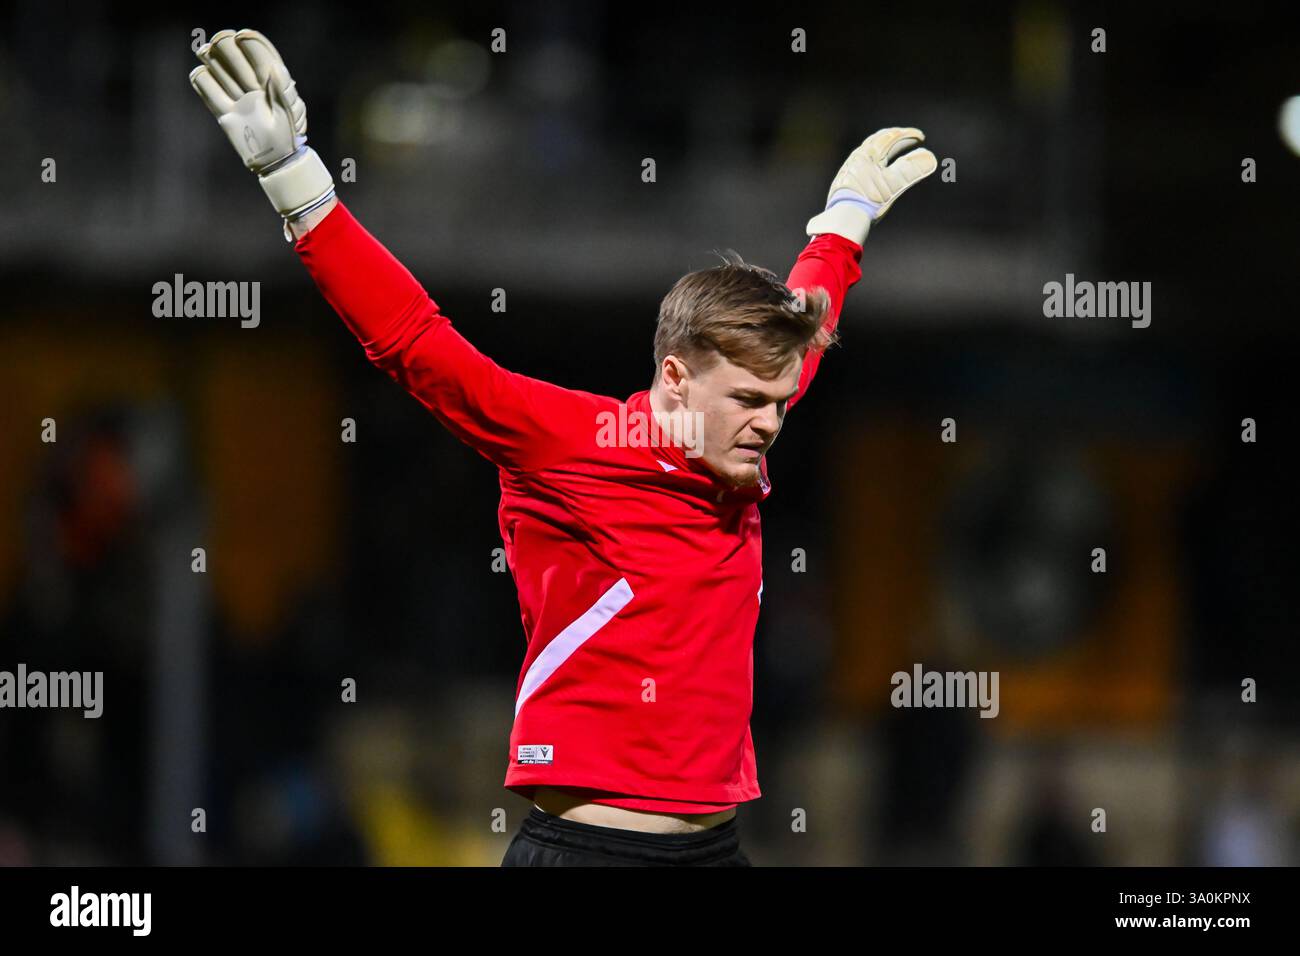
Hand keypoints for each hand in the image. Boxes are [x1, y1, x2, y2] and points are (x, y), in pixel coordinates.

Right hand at [190, 29, 335, 228]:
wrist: (278, 162)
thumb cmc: (288, 136)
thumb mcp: (289, 112)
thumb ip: (280, 89)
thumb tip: (272, 68)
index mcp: (272, 82)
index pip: (259, 55)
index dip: (251, 44)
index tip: (243, 37)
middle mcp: (252, 87)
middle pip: (235, 59)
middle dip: (228, 50)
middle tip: (222, 45)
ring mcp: (238, 99)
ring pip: (220, 72)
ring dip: (212, 60)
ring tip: (205, 50)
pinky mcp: (225, 114)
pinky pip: (208, 92)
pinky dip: (202, 82)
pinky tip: (200, 74)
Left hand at [805, 127, 936, 244]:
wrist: (842, 218)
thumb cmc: (867, 200)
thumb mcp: (893, 184)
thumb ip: (912, 169)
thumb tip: (930, 157)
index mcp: (869, 154)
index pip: (891, 138)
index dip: (908, 135)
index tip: (920, 137)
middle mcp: (857, 157)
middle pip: (878, 141)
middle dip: (895, 137)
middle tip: (908, 138)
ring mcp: (850, 168)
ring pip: (868, 150)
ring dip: (883, 147)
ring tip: (892, 148)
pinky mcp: (845, 180)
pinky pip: (861, 162)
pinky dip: (873, 159)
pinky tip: (873, 167)